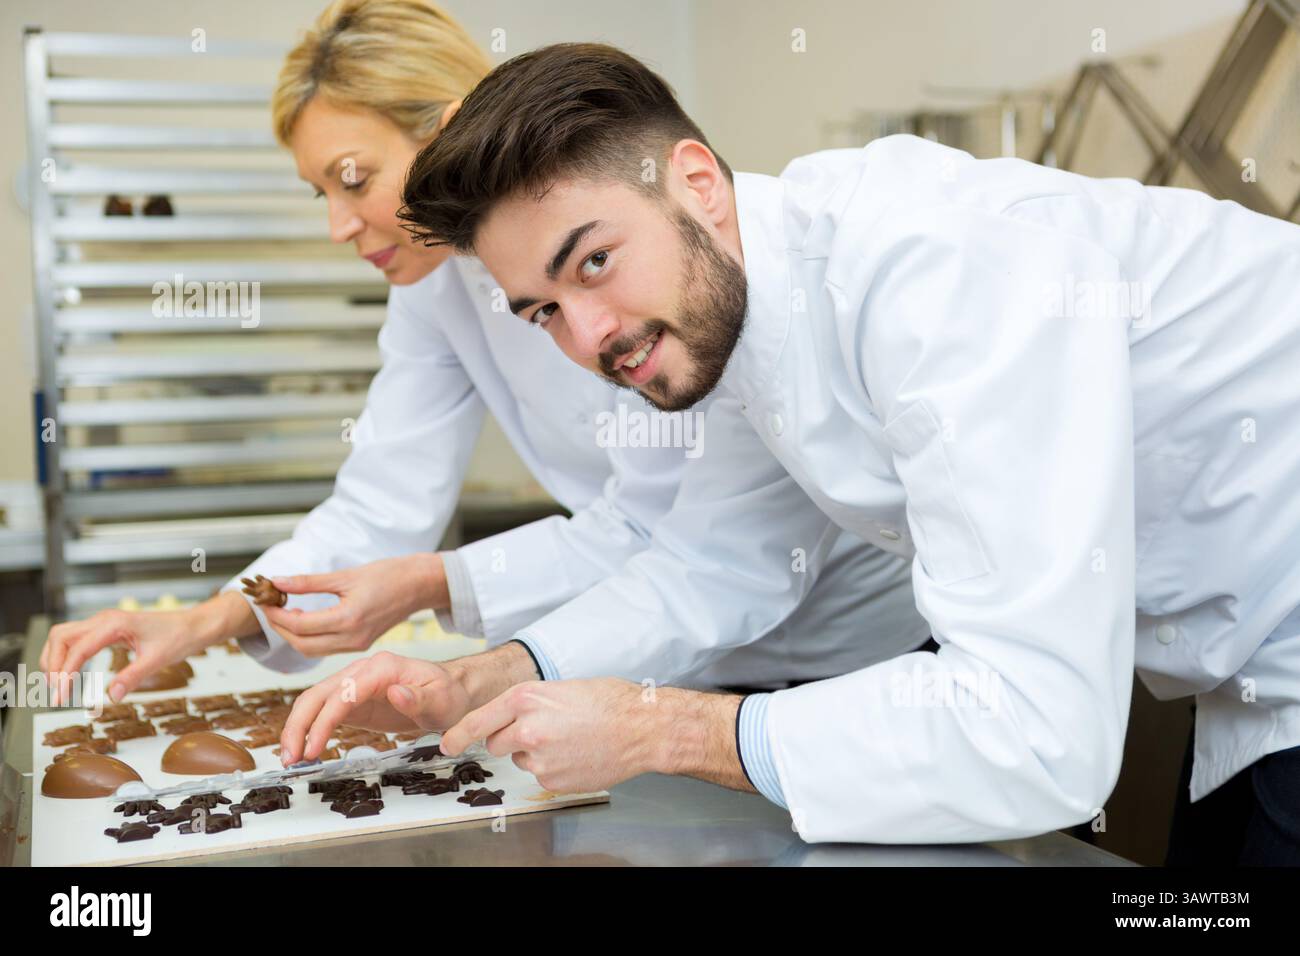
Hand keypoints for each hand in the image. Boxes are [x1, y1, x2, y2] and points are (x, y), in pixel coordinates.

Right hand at [40, 592, 248, 703]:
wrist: (193, 625)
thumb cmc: (179, 637)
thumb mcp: (158, 660)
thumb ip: (133, 677)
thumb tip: (112, 696)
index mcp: (114, 624)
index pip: (77, 649)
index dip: (64, 674)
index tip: (59, 697)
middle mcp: (104, 620)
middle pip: (60, 637)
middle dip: (52, 665)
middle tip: (57, 693)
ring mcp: (103, 623)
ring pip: (64, 636)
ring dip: (56, 659)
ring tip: (60, 687)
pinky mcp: (106, 629)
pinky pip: (76, 639)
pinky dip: (67, 656)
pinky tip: (70, 675)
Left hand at [260, 554, 447, 656]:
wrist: (420, 586)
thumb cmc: (388, 575)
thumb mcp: (346, 575)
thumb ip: (308, 582)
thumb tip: (276, 582)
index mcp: (349, 618)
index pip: (300, 625)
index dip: (277, 614)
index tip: (263, 600)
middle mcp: (353, 637)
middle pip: (302, 644)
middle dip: (280, 628)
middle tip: (269, 607)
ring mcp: (357, 644)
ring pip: (312, 650)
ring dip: (293, 635)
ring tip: (284, 611)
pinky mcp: (360, 644)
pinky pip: (326, 648)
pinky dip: (309, 637)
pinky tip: (305, 618)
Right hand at [277, 643, 536, 764]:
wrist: (451, 692)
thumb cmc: (448, 694)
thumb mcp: (441, 699)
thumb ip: (418, 697)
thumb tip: (395, 692)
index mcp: (382, 668)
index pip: (344, 692)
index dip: (325, 720)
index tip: (314, 747)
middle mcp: (362, 672)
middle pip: (319, 694)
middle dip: (300, 725)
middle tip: (291, 757)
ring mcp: (354, 685)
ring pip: (315, 702)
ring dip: (298, 728)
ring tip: (291, 758)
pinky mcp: (353, 702)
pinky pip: (323, 712)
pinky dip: (309, 730)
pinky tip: (303, 750)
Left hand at [440, 678, 672, 793]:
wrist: (640, 728)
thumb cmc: (607, 702)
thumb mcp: (560, 688)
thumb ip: (529, 704)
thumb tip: (509, 720)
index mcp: (526, 698)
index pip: (479, 721)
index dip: (459, 735)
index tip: (447, 744)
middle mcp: (527, 728)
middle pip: (497, 743)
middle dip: (511, 739)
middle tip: (543, 730)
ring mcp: (538, 758)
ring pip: (521, 760)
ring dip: (535, 753)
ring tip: (569, 740)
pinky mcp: (552, 780)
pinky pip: (541, 775)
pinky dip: (554, 768)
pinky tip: (577, 754)